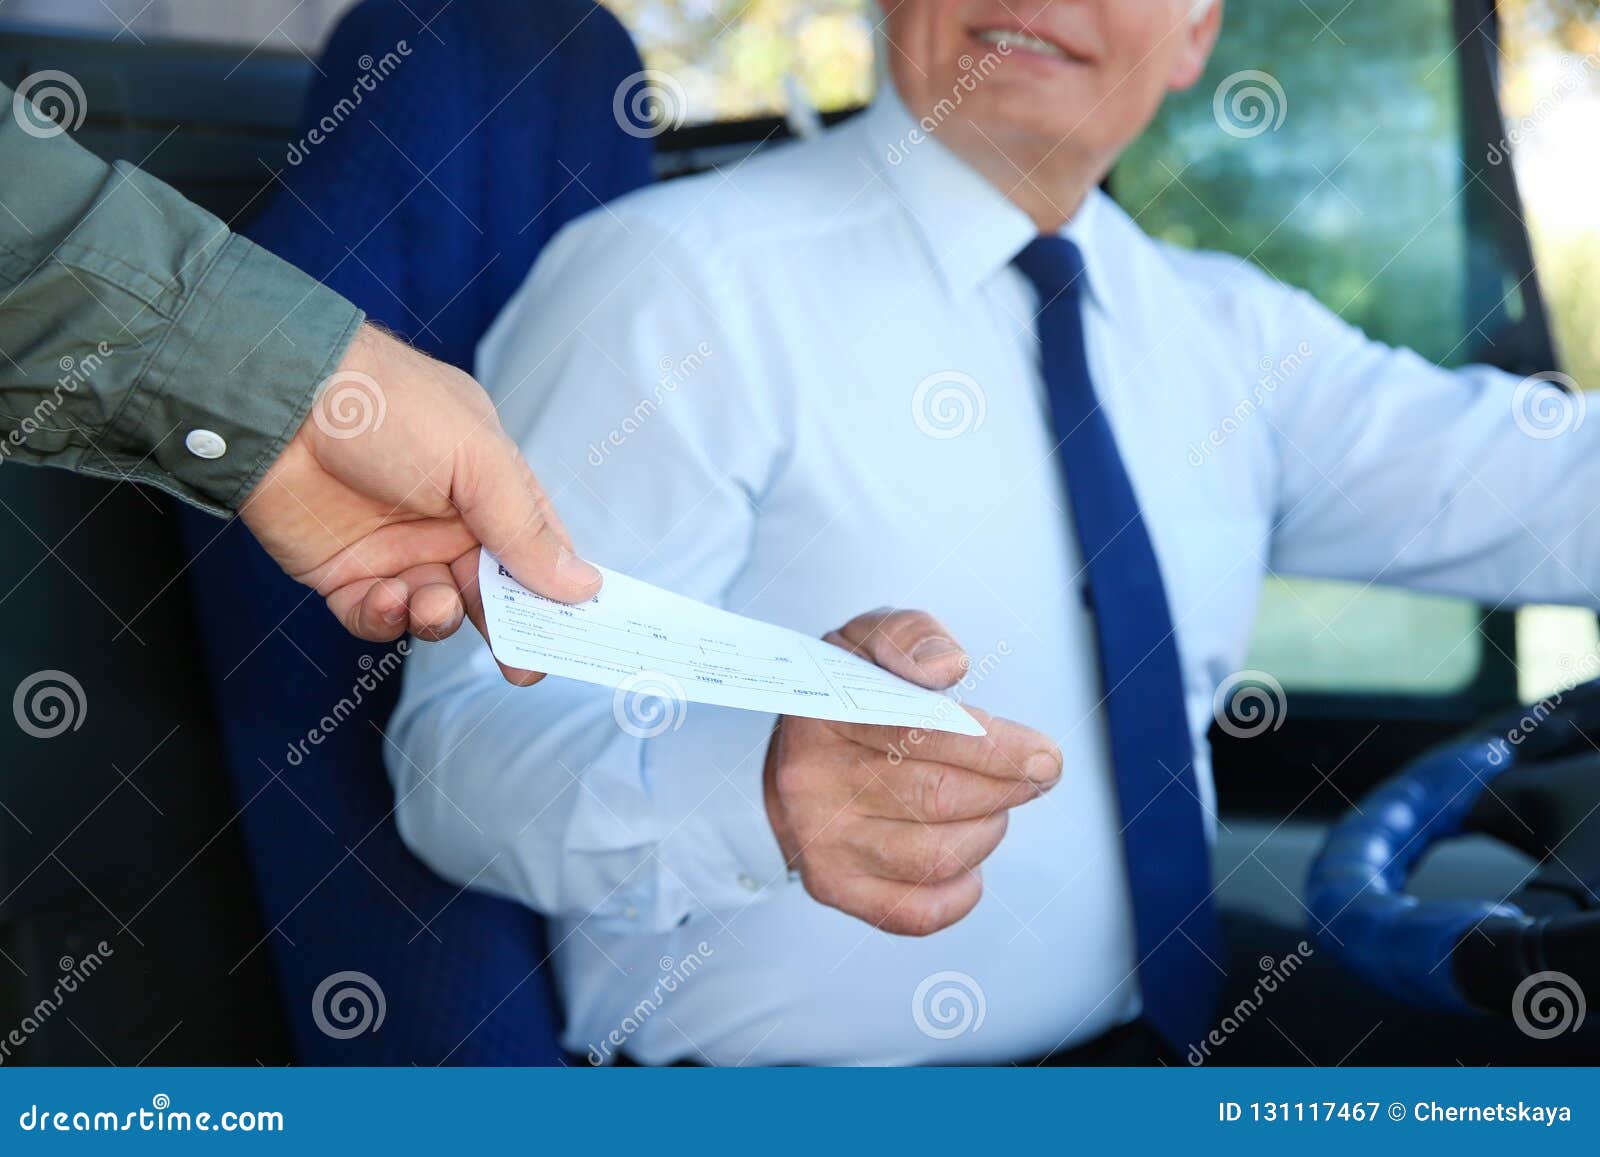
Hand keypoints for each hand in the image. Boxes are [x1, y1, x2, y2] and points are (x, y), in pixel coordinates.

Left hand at [241, 323, 600, 682]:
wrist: (279, 400)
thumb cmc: (388, 407)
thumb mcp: (478, 460)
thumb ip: (526, 529)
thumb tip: (583, 586)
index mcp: (489, 486)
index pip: (538, 549)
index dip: (560, 591)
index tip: (579, 634)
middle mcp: (447, 522)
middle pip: (493, 592)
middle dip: (509, 629)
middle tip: (523, 665)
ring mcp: (395, 549)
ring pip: (438, 612)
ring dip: (442, 617)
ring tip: (433, 601)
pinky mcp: (343, 574)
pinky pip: (378, 619)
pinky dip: (387, 619)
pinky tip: (387, 596)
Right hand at [764, 608, 1061, 935]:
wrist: (792, 759)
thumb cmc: (845, 697)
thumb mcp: (866, 640)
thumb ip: (909, 635)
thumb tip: (947, 667)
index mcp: (821, 713)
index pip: (919, 734)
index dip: (994, 748)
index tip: (1045, 757)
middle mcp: (812, 782)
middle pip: (937, 798)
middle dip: (1006, 788)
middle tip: (1037, 776)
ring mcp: (820, 840)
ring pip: (935, 855)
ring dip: (986, 830)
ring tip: (990, 806)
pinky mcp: (832, 885)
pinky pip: (915, 911)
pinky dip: (960, 891)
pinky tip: (967, 862)